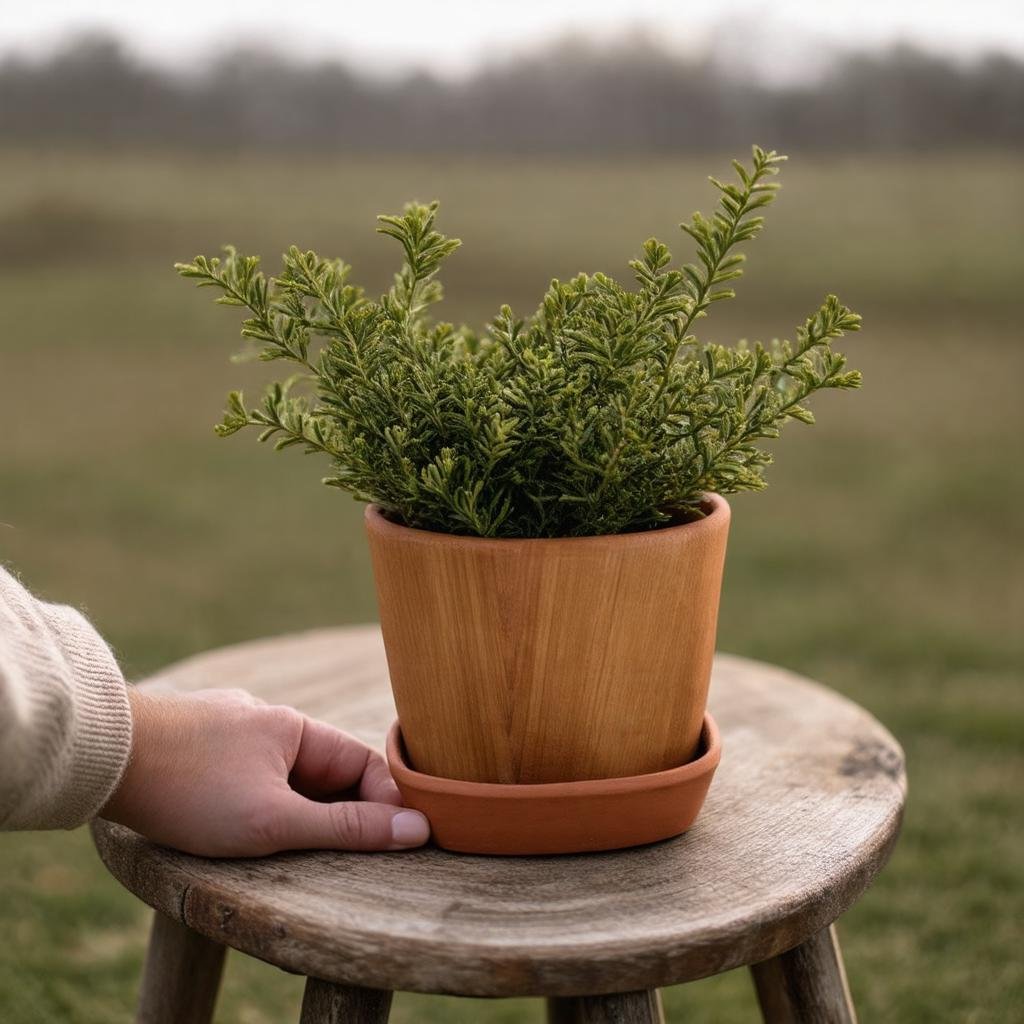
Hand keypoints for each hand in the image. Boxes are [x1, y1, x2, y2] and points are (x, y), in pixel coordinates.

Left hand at [101, 687, 429, 856]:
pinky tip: (238, 821)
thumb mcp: (276, 821)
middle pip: (326, 771)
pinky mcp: (202, 741)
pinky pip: (250, 771)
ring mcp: (234, 728)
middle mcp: (271, 720)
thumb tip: (416, 829)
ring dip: (296, 809)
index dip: (385, 804)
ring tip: (283, 845)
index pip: (364, 765)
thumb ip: (347, 828)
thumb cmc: (193, 788)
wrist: (104, 755)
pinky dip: (260, 798)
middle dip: (338, 812)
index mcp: (298, 729)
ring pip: (286, 773)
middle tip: (334, 857)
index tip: (395, 843)